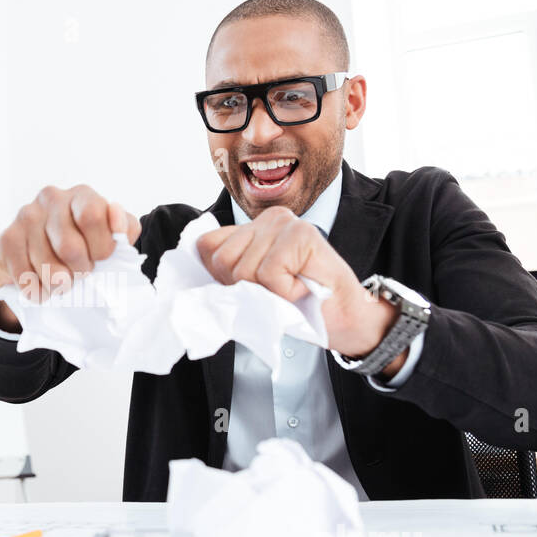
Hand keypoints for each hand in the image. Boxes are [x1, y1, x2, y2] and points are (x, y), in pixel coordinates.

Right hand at [0, 185, 140, 330]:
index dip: (100, 248)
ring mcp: (25, 216)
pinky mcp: (6, 238)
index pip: (91, 216)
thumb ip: (124, 230)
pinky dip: (37, 291)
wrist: (41, 256)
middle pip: (69, 247)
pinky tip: (42, 287)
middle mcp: (51, 198)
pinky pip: (24, 277)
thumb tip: (120, 228)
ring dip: (59, 286)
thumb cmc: (84, 245)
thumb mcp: (111, 236)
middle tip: (81, 276)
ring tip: (62, 285)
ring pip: (47, 267)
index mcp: (81, 195)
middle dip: (80, 272)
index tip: (102, 260)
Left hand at [195, 207, 404, 375]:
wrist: (344, 318)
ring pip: (244, 270)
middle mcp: (267, 218)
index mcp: (250, 227)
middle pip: (222, 262)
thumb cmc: (300, 305)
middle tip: (277, 291)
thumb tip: (192, 275)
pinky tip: (303, 287)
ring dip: (268, 293)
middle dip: (245, 289)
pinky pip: (269, 274)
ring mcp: (285, 223)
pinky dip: (285, 293)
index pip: (206, 248)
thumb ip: (227, 273)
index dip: (223, 279)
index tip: (255, 288)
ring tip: (292, 288)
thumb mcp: (252, 288)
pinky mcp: (301, 234)